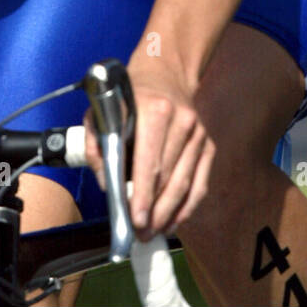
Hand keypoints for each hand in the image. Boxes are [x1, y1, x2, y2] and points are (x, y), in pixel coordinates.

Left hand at [83, 59, 214, 240]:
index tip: (134, 218)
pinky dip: (187, 207)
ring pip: (185, 184)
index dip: (142, 193)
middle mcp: (183, 121)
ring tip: (153, 232)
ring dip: (169, 214)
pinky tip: (173, 221)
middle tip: (140, 234)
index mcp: (155, 110)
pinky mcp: (208, 145)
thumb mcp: (102, 110)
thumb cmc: (129, 95)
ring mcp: (199, 134)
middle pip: (169, 177)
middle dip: (154, 210)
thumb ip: (97, 145)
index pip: (150, 160)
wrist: (165, 73)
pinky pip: (200, 183)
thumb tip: (107, 183)